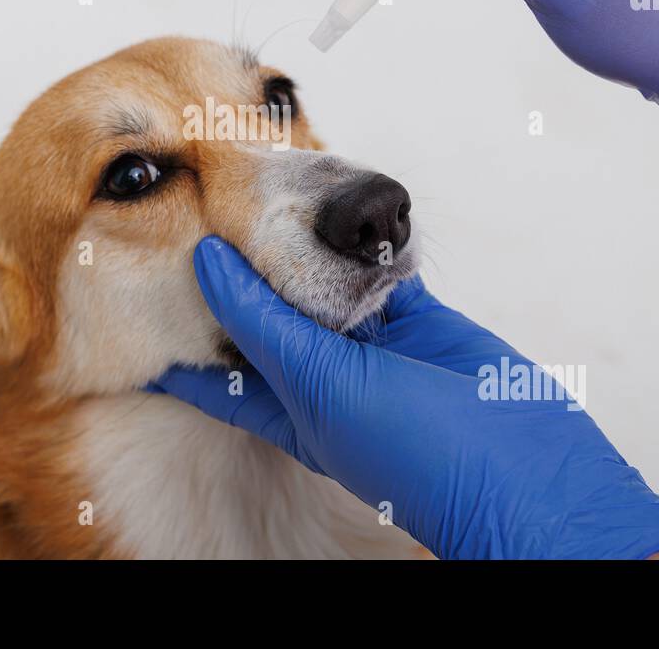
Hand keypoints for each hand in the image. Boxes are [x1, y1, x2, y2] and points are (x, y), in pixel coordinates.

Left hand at [151, 237, 658, 558]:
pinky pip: (385, 271)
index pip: (212, 373)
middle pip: (268, 315)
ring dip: (308, 246)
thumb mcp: (320, 386)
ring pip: (326, 284)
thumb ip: (262, 321)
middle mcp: (324, 374)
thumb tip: (204, 259)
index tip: (137, 294)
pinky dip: (371, 242)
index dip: (177, 338)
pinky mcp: (419, 320)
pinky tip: (354, 204)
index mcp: (286, 407)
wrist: (521, 468)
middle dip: (242, 271)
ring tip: (271, 190)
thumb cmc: (411, 449)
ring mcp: (373, 346)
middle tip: (206, 207)